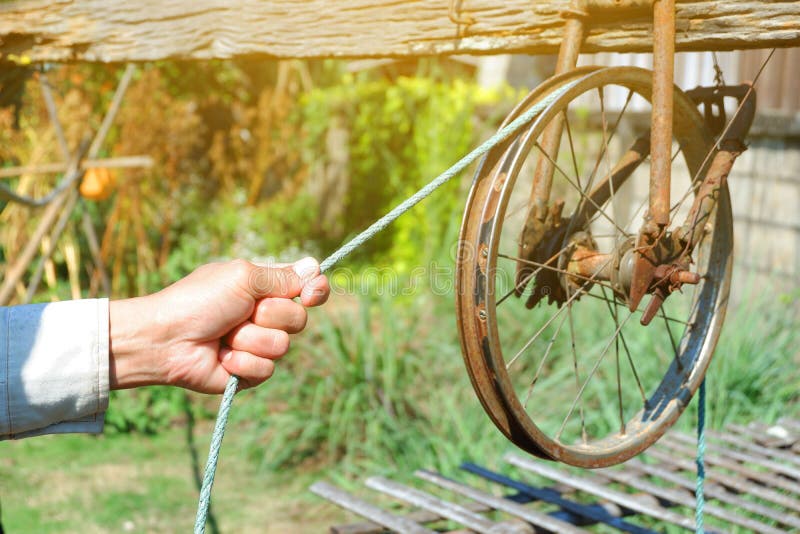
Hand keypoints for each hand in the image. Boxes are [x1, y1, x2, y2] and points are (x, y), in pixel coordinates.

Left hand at [109, 258, 329, 392]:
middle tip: (240, 312)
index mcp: (264, 287)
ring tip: (224, 336)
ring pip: (283, 346)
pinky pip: (267, 369)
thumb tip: (315, 267)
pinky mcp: (250, 371)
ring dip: (251, 339)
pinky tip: (221, 357)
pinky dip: (242, 362)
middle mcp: (264, 315)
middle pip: (299, 318)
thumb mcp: (242, 277)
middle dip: (270, 315)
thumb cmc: (198, 301)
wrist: (166, 339)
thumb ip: (282, 277)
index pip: (307, 287)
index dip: (315, 291)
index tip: (311, 294)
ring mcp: (258, 344)